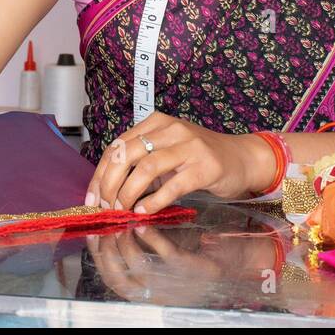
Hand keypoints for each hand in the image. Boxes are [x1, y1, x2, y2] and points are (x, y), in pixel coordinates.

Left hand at [85, 112, 274, 213]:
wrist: (242, 158)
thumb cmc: (200, 158)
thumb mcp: (167, 152)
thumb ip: (141, 162)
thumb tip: (108, 189)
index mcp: (156, 123)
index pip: (118, 146)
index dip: (101, 173)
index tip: (92, 197)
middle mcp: (171, 130)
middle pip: (128, 153)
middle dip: (110, 182)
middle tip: (105, 206)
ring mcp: (190, 146)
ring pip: (147, 167)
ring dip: (129, 192)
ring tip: (123, 209)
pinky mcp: (205, 166)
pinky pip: (173, 185)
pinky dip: (155, 201)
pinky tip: (145, 211)